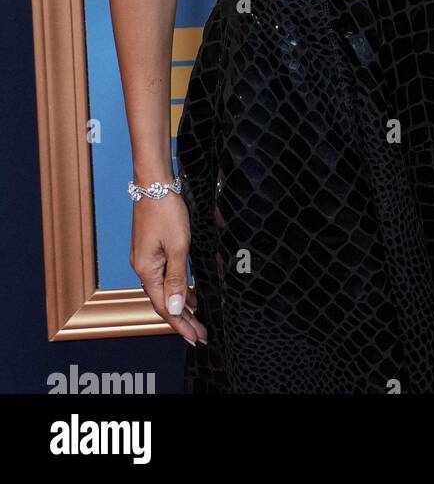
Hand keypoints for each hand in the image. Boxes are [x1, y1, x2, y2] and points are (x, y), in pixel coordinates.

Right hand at [131, 194, 206, 344]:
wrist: (155, 183)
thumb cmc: (166, 210)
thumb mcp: (178, 245)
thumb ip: (177, 278)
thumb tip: (177, 308)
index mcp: (147, 270)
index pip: (164, 306)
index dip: (181, 324)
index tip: (196, 338)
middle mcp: (144, 267)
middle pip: (164, 301)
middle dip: (184, 319)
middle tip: (201, 334)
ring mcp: (147, 258)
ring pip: (166, 289)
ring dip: (183, 304)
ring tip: (200, 318)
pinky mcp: (153, 249)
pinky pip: (166, 276)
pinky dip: (179, 287)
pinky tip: (191, 292)